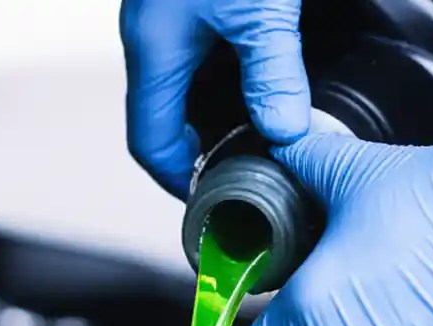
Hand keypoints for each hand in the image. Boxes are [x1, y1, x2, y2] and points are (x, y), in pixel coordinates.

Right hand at [120, 0, 308, 197]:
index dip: (179, 180)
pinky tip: (255, 76)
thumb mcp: (261, 9)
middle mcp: (148, 36)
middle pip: (162, 117)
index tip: (209, 199)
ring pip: (178, 85)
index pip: (151, 144)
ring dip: (210, 113)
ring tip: (254, 130)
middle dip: (199, 148)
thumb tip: (284, 131)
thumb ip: (274, 72)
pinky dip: (220, 76)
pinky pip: (192, 53)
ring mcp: (161, 16)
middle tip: (240, 169)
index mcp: (153, 50)